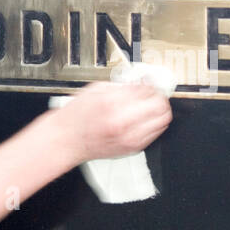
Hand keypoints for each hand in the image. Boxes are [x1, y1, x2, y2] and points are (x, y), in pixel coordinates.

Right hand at [50, 80, 172, 162]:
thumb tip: (141, 82)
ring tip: (150, 104)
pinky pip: (155, 133)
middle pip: (160, 105)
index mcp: (113, 104)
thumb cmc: (77, 116)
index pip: (147, 90)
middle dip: (159, 96)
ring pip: (162, 120)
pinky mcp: (132, 148)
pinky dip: (154, 123)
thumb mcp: (96, 89)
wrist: (67, 139)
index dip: (151, 82)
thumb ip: (122, 85)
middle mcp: (123, 122)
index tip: (149, 80)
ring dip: (159, 109)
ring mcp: (130, 138)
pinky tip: (144, 118)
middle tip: (154, 92)